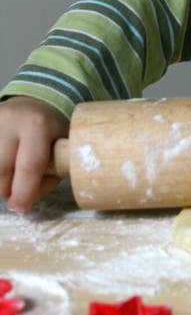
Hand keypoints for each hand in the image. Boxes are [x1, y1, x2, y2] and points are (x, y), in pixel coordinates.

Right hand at [0, 96, 68, 212]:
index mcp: (37, 125)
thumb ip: (48, 176)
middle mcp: (10, 120)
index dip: (24, 193)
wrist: (33, 106)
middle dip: (6, 189)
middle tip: (16, 192)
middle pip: (0, 170)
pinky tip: (4, 169)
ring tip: (9, 176)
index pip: (29, 166)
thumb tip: (20, 204)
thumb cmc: (51, 133)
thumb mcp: (60, 150)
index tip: (21, 208)